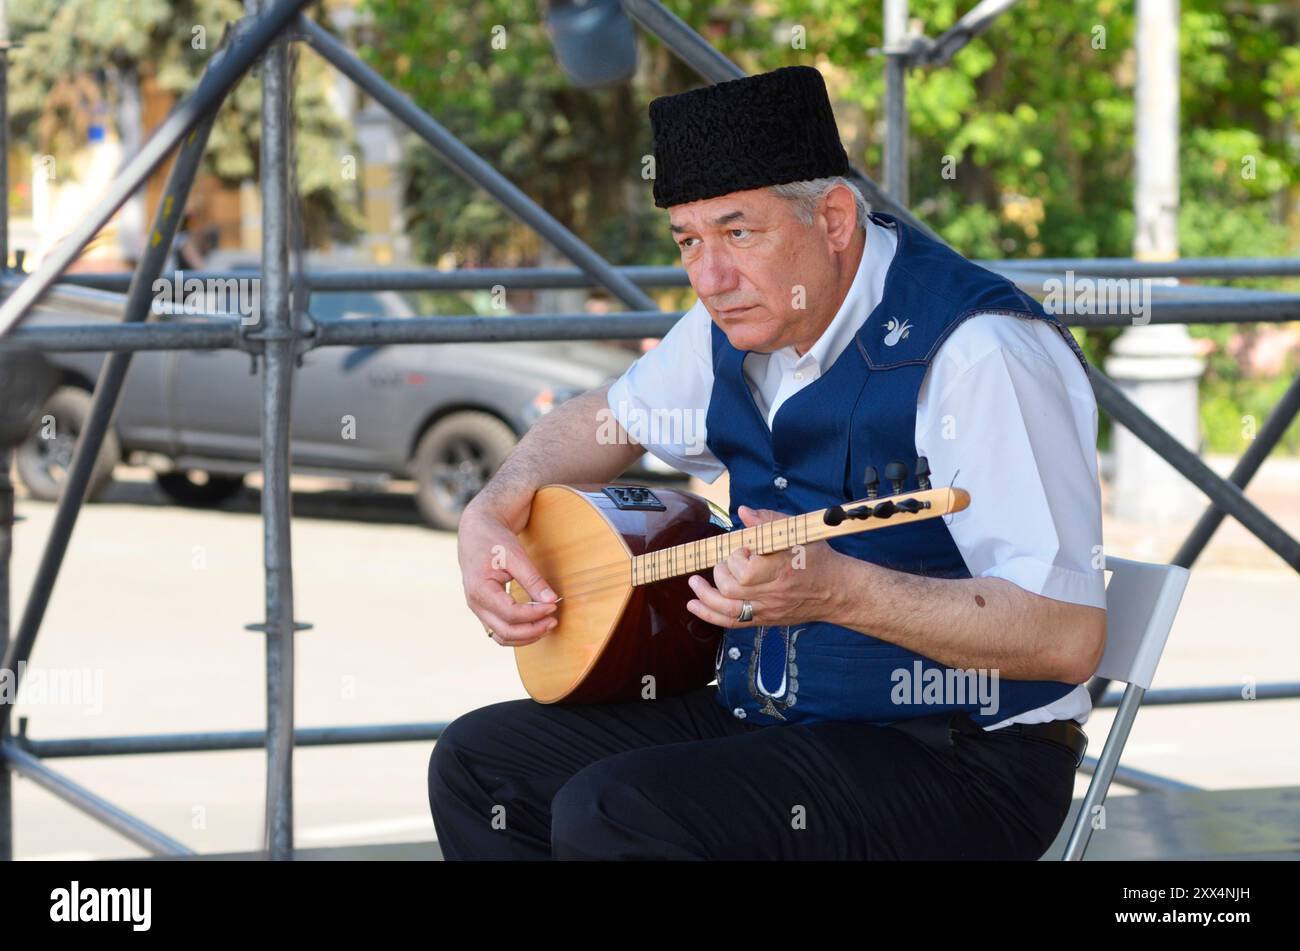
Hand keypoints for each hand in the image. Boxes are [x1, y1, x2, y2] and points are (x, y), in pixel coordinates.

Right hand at [457, 499, 558, 646]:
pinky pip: (500, 630)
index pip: (510, 614)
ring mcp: (477, 609)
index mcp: (479, 589)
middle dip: (532, 630)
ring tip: (547, 625)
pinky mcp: (484, 609)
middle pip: (505, 631)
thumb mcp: (516, 556)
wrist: (476, 531)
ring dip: (526, 636)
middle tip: (553, 621)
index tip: (553, 606)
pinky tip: (535, 625)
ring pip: (502, 636)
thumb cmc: (495, 540)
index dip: (534, 614)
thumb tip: (551, 600)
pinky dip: (518, 633)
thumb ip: (533, 579)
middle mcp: (475, 604)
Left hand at [684, 504, 848, 629]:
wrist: (836, 591)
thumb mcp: (799, 532)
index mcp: (781, 571)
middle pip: (731, 589)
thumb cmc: (818, 558)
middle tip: (726, 560)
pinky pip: (732, 622)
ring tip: (694, 582)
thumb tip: (743, 512)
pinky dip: (709, 614)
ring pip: (727, 610)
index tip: (744, 547)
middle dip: (720, 571)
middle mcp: (773, 594)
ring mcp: (768, 610)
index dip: (737, 557)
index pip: (745, 571)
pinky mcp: (765, 619)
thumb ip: (769, 521)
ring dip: (705, 596)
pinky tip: (695, 605)